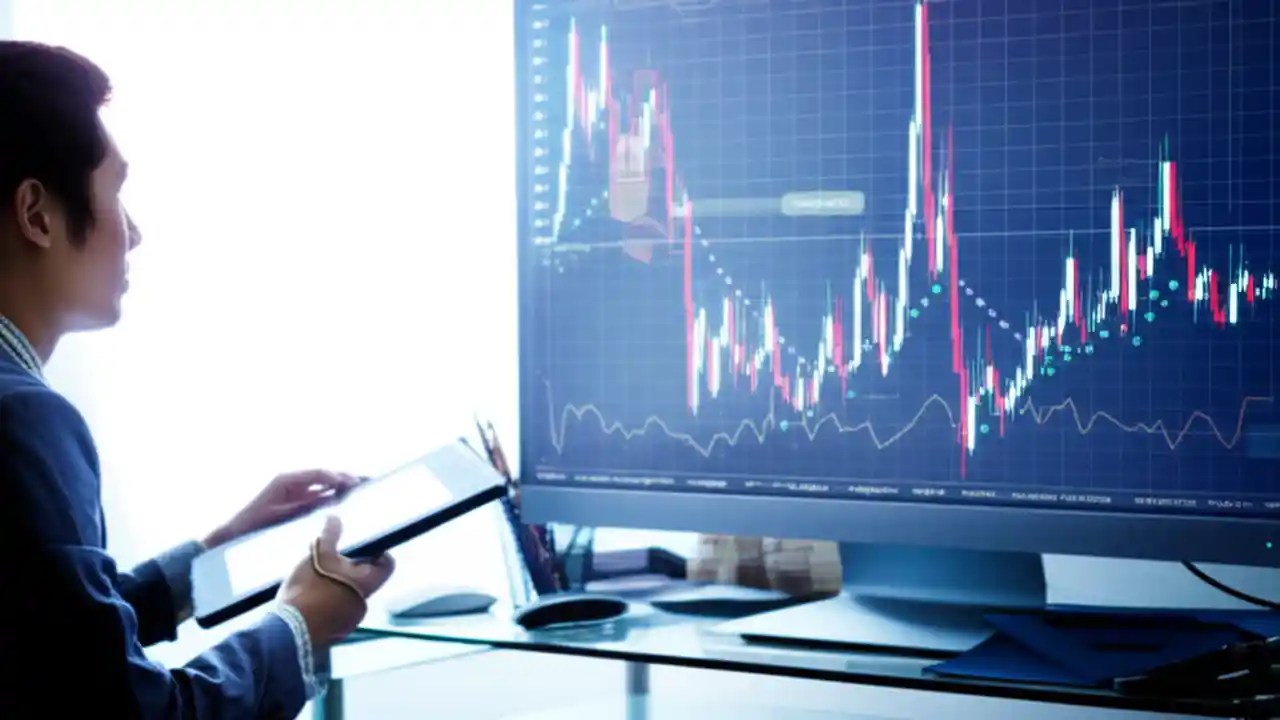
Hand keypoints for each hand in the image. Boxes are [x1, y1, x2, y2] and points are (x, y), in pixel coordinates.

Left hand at [203, 470, 362, 548]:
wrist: (232, 534)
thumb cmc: (252, 523)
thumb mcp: (280, 513)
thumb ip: (305, 503)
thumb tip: (330, 495)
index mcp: (287, 480)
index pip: (318, 474)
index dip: (337, 477)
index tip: (354, 483)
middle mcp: (292, 481)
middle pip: (323, 476)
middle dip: (344, 477)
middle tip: (365, 482)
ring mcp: (294, 490)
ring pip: (323, 484)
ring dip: (341, 485)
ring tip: (361, 487)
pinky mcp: (295, 501)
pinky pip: (317, 495)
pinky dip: (332, 495)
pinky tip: (345, 499)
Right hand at [277, 516, 394, 649]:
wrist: (289, 631)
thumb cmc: (308, 588)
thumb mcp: (318, 555)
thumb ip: (330, 535)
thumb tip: (334, 518)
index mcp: (367, 583)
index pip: (387, 564)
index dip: (378, 553)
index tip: (362, 547)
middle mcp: (364, 605)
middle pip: (364, 581)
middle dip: (349, 571)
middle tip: (329, 562)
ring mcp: (350, 623)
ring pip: (349, 599)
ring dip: (337, 590)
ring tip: (313, 582)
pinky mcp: (335, 636)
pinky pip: (336, 616)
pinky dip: (327, 607)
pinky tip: (307, 602)